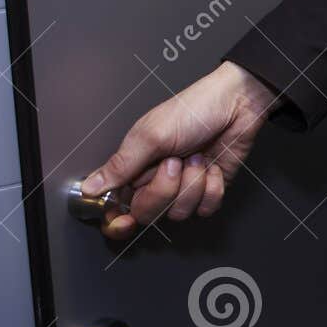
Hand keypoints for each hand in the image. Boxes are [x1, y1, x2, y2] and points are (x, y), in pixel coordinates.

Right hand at [78, 60, 277, 241]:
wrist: (237, 103)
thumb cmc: (192, 110)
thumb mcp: (151, 135)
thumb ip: (120, 165)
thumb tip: (88, 188)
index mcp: (135, 166)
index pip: (115, 206)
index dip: (116, 220)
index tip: (123, 223)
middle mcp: (156, 180)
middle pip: (148, 214)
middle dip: (164, 190)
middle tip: (174, 162)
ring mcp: (184, 186)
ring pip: (179, 213)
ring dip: (192, 183)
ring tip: (197, 156)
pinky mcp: (209, 189)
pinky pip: (206, 208)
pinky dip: (212, 187)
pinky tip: (213, 166)